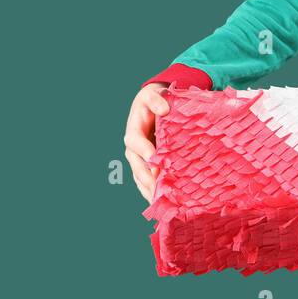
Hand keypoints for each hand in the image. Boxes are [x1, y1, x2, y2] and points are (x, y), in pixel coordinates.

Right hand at [125, 82, 168, 202]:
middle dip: (147, 177)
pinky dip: (151, 192)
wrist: (154, 107)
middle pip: (137, 165)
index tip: (155, 162)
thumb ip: (156, 99)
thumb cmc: (154, 101)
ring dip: (149, 189)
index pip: (136, 142)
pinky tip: (160, 204)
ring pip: (140, 177)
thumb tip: (164, 109)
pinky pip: (145, 182)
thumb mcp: (153, 95)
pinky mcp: (145, 167)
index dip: (145, 152)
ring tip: (160, 202)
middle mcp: (133, 148)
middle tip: (159, 189)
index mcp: (134, 131)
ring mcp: (138, 160)